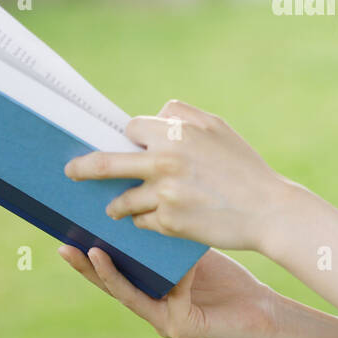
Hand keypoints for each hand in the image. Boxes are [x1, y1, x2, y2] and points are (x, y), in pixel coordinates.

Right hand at [58, 243, 279, 337]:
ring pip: (127, 296)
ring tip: (90, 253)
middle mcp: (149, 306)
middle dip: (84, 265)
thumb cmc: (227, 278)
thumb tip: (142, 194)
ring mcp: (162, 320)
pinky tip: (161, 264)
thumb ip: (166, 237)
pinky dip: (157, 280)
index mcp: (147, 288)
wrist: (261, 309)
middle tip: (62, 245)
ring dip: (107, 275)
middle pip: (109, 284)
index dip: (87, 253)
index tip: (66, 230)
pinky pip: (164, 299)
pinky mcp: (180, 327)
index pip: (111, 268)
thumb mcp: (189, 252)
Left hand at [63, 99, 288, 252]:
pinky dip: (145, 221)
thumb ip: (182, 116)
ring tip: (113, 209)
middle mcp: (165, 158)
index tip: (126, 146)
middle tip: (70, 171)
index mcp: (176, 130)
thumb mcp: (217, 127)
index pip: (132, 128)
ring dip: (117, 204)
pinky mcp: (169, 222)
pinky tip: (157, 221)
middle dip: (83, 167)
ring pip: (122, 199)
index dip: (131, 138)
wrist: (268, 209)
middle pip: (106, 161)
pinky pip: (141, 221)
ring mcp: (165, 192)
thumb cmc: (243, 166)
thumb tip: (153, 115)